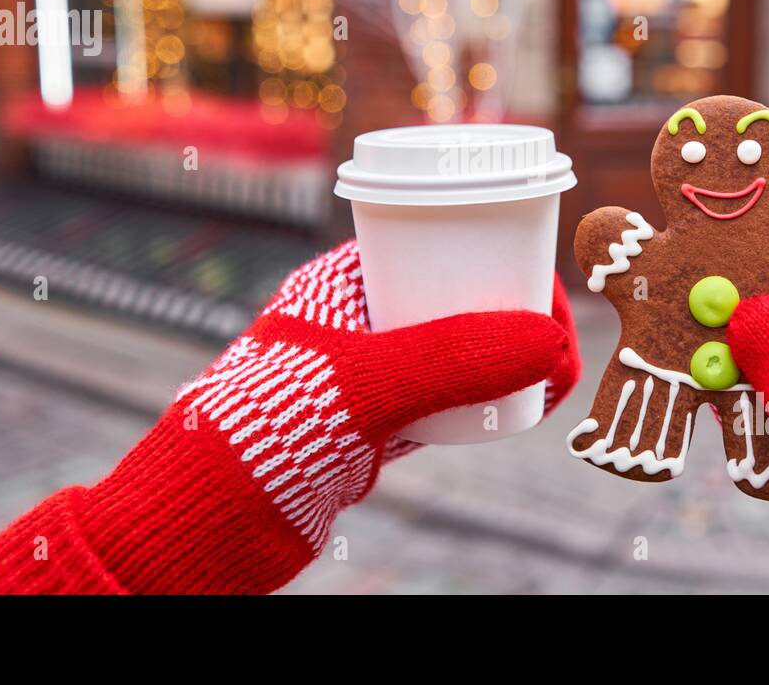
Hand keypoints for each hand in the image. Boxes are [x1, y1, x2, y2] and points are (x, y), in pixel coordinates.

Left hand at [0, 240, 580, 593]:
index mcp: (341, 279)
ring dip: (507, 358)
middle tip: (564, 344)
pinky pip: (442, 401)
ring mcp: (363, 375)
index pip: (437, 242)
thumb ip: (452, 359)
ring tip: (553, 377)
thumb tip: (551, 341)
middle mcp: (354, 319)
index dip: (504, 254)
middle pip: (456, 296)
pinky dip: (484, 402)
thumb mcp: (363, 384)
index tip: (551, 291)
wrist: (204, 525)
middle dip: (517, 312)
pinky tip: (517, 410)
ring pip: (454, 351)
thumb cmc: (263, 432)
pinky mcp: (368, 427)